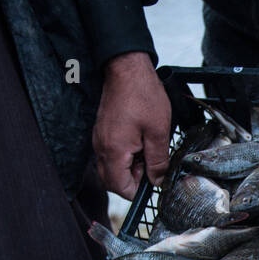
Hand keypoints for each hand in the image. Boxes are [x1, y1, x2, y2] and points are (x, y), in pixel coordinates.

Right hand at [93, 52, 170, 197]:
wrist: (126, 69)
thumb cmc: (142, 95)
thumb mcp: (158, 132)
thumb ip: (158, 161)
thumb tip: (158, 181)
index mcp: (114, 151)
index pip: (120, 188)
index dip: (138, 190)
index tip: (153, 179)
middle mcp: (101, 148)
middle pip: (112, 181)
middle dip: (133, 180)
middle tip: (150, 163)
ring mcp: (99, 140)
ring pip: (111, 168)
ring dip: (129, 167)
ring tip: (146, 149)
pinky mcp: (102, 132)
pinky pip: (110, 154)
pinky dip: (124, 155)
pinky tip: (139, 141)